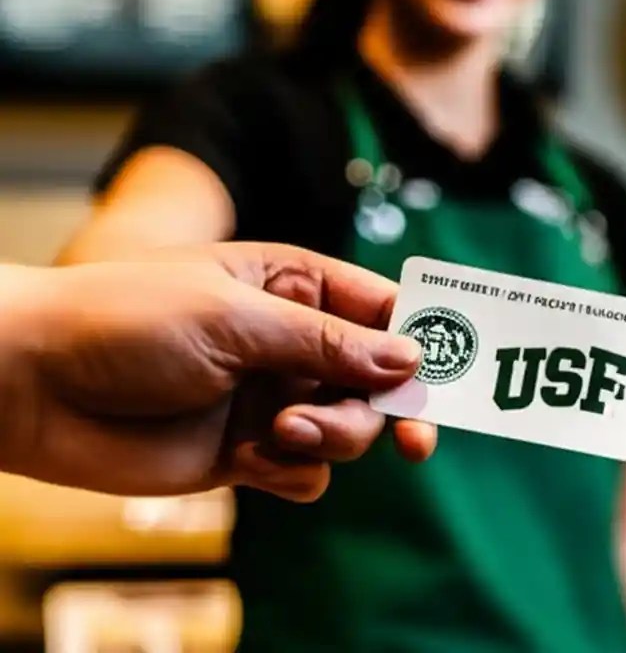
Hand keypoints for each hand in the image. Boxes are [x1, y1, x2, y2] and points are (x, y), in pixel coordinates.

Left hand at [0, 243, 434, 501]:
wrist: (32, 387)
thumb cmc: (126, 322)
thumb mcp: (236, 319)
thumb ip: (328, 345)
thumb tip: (411, 361)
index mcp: (293, 286)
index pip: (382, 310)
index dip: (423, 340)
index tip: (451, 374)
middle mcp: (290, 342)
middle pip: (379, 379)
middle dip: (388, 408)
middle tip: (413, 444)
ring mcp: (270, 397)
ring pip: (349, 428)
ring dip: (333, 438)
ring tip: (280, 434)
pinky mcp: (247, 452)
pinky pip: (307, 471)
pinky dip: (295, 471)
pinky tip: (255, 461)